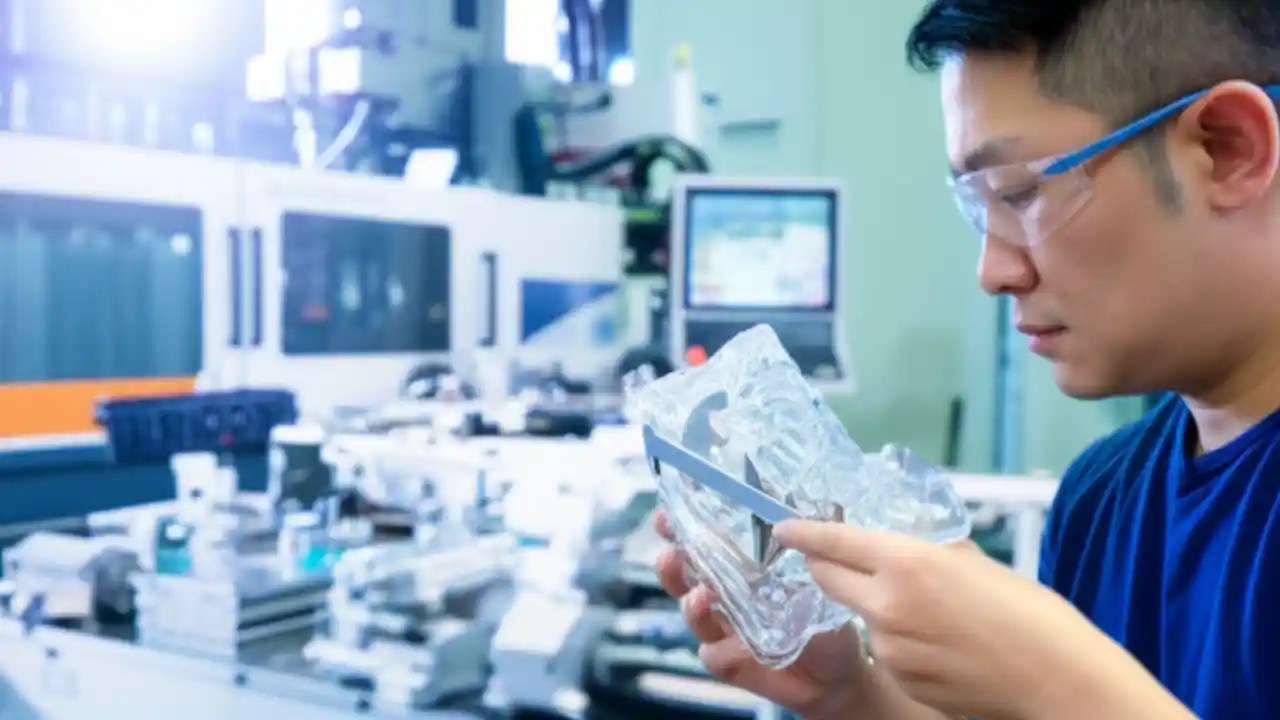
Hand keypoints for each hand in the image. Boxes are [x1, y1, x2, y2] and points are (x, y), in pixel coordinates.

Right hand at [652, 510, 946, 719]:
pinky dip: (722, 649)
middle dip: (671, 564)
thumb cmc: (825, 619)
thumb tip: (810, 513)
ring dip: (691, 605)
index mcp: (737, 570)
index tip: (666, 516)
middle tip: (671, 553)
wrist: (837, 672)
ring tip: (701, 596)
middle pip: (683, 578)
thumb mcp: (820, 578)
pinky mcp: (731, 663)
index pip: (702, 545)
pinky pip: (714, 655)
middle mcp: (722, 597)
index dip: (681, 530)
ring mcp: (723, 631)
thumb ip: (808, 550)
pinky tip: (737, 646)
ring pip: (692, 615)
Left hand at [774, 520, 1194, 719]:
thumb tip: (904, 543)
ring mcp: (889, 646)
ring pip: (858, 613)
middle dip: (827, 566)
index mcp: (907, 561)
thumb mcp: (973, 561)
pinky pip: (884, 648)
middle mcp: (886, 603)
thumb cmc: (1028, 612)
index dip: (804, 532)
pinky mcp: (900, 677)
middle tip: (843, 559)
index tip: (783, 527)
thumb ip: (927, 550)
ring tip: (926, 610)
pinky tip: (937, 641)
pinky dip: (897, 639)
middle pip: (827, 577)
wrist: (1055, 677)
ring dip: (872, 605)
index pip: (833, 540)